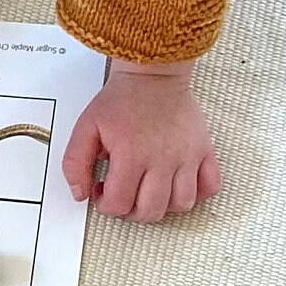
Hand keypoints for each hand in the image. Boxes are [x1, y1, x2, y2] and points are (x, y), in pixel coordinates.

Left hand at [62, 61, 219, 218]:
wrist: (153, 73)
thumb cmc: (122, 99)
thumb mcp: (86, 127)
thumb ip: (75, 163)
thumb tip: (80, 193)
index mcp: (132, 154)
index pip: (120, 204)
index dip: (106, 205)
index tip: (104, 191)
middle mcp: (163, 159)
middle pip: (152, 211)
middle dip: (132, 211)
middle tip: (125, 195)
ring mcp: (187, 156)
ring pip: (182, 204)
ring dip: (163, 206)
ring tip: (150, 190)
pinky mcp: (204, 149)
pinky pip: (211, 186)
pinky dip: (198, 193)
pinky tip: (179, 184)